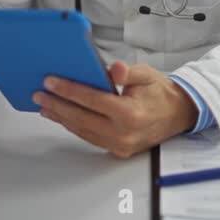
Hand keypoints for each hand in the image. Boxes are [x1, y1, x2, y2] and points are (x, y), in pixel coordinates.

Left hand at [32, 61, 197, 158]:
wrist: (179, 114)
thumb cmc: (160, 92)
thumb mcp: (146, 75)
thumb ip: (126, 72)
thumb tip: (113, 68)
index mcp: (129, 113)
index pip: (91, 100)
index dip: (68, 90)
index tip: (50, 82)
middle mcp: (123, 134)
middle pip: (81, 118)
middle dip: (57, 105)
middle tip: (39, 94)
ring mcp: (120, 146)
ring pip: (83, 130)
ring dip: (61, 117)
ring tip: (45, 105)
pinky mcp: (118, 150)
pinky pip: (90, 137)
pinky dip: (74, 126)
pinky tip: (62, 116)